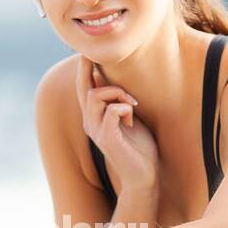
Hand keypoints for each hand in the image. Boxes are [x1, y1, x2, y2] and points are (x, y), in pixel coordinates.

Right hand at [77, 55, 158, 191]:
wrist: (144, 176)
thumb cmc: (140, 147)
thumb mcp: (129, 118)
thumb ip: (121, 102)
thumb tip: (119, 81)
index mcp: (94, 117)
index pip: (83, 88)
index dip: (83, 68)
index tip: (88, 51)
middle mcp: (90, 122)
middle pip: (84, 88)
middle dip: (88, 69)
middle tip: (93, 55)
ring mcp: (96, 131)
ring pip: (95, 96)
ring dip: (117, 93)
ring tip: (132, 103)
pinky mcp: (107, 139)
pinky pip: (112, 111)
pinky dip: (124, 107)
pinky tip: (132, 117)